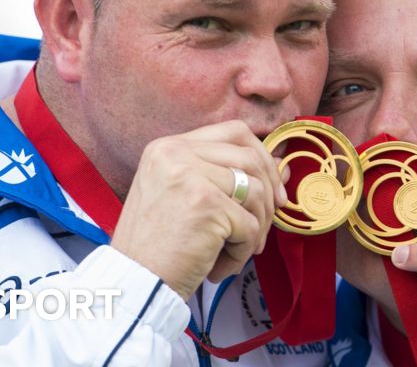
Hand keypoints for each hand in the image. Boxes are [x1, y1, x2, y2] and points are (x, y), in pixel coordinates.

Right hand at [110, 120, 286, 300]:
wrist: (135, 284)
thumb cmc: (159, 246)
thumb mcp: (185, 196)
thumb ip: (225, 174)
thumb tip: (281, 164)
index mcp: (168, 147)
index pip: (234, 132)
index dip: (262, 156)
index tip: (272, 187)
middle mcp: (176, 154)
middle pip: (250, 157)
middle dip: (269, 193)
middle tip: (265, 225)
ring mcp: (192, 176)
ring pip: (256, 191)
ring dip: (256, 227)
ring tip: (235, 250)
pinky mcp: (207, 205)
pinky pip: (250, 226)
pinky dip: (243, 252)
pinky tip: (218, 266)